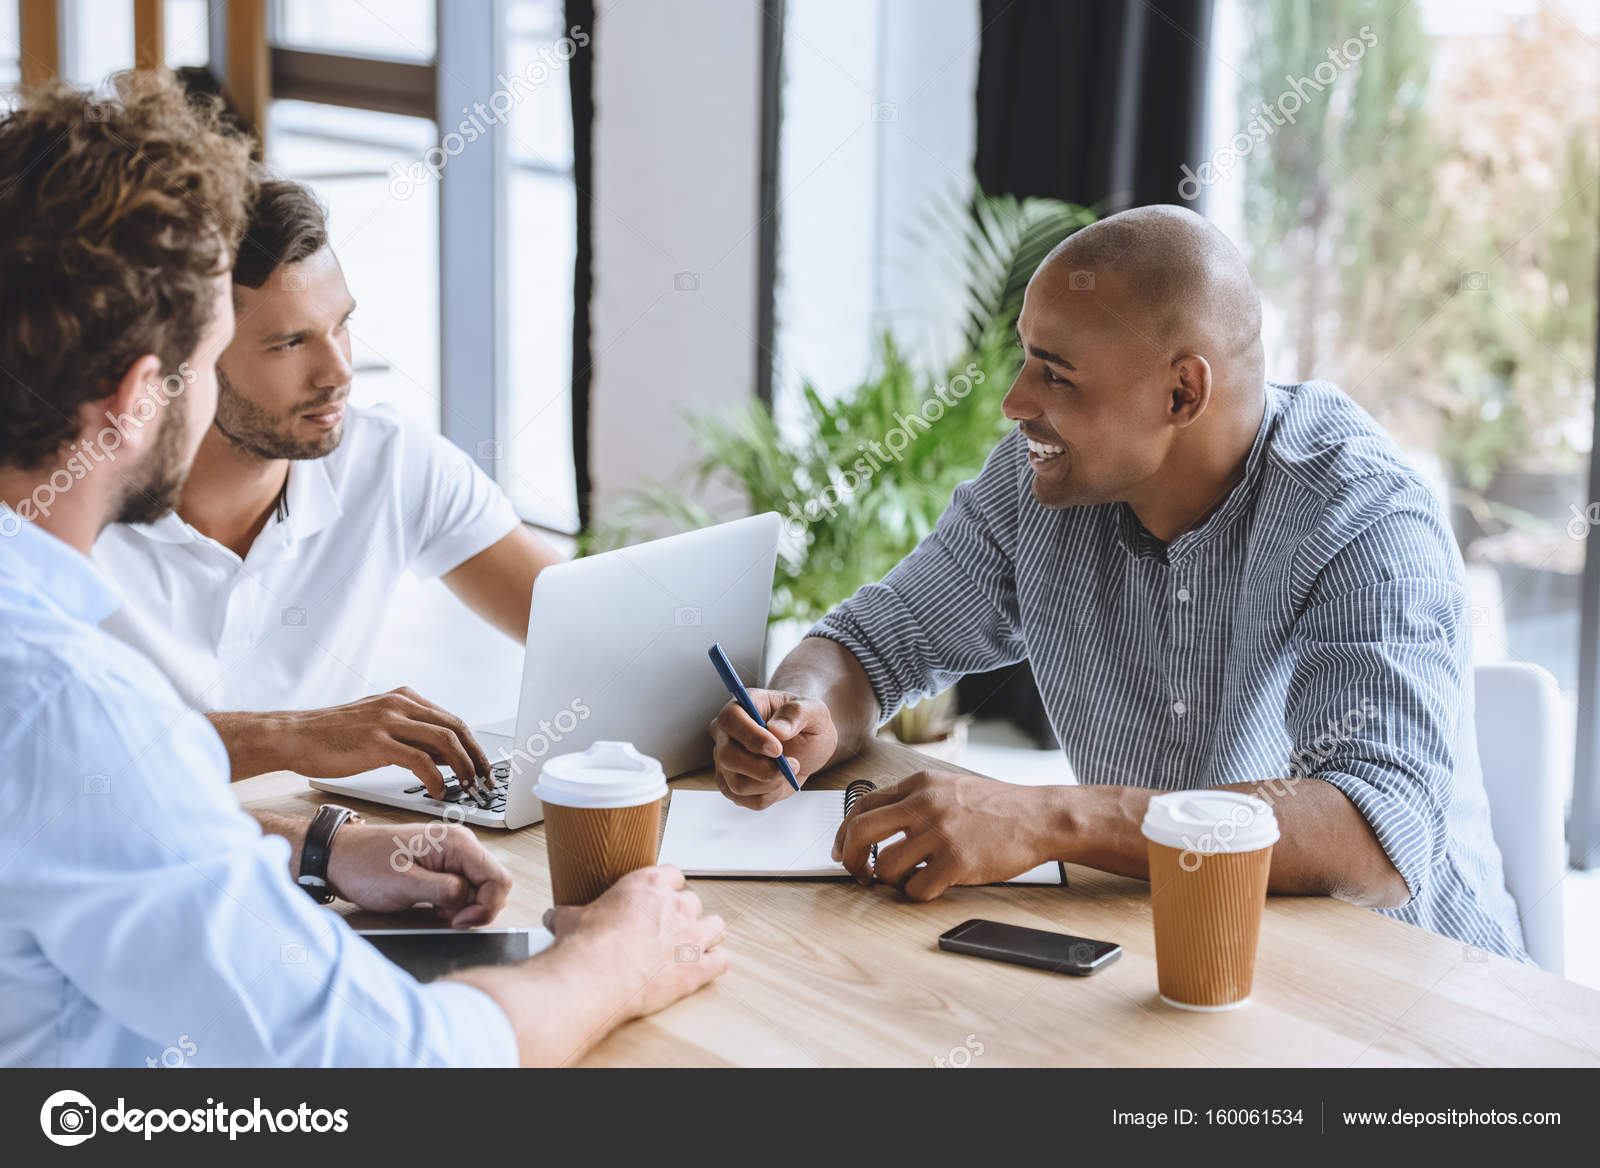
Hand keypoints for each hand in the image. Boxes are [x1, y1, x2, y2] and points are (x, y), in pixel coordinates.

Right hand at [276, 687, 491, 796]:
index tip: (484, 767)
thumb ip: (411, 736)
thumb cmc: (333, 737)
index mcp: (404, 698)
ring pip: (445, 741)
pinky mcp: (377, 741)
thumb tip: (445, 758)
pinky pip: (420, 760)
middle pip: (457, 728)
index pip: (453, 720)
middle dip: (477, 757)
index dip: (474, 746)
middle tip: (485, 781)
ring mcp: (389, 720)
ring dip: (463, 768)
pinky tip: (439, 792)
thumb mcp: (378, 727)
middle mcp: (401, 704)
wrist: (294, 736)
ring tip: (468, 788)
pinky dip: (436, 778)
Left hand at [327, 820, 511, 928]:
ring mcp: (452, 855)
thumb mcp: (405, 885)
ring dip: (464, 907)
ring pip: (480, 888)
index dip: (486, 907)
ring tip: (435, 909)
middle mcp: (460, 844)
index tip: (459, 922)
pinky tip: (432, 905)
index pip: (498, 879)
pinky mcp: (443, 866)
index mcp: (457, 843)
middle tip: (448, 919)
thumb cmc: (363, 866)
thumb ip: (445, 891)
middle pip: (494, 884)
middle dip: (477, 908)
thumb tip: (470, 900)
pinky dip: (454, 903)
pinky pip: (463, 888)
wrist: (338, 858)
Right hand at [542, 866, 727, 1019]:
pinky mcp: (697, 968)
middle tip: (667, 928)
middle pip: (692, 901)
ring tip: (693, 944)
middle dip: (682, 914)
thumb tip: (555, 916)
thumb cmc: (586, 946)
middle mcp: (675, 906)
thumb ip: (570, 914)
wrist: (595, 978)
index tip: (658, 898)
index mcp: (648, 885)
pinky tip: (704, 967)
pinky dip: (714, 964)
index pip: (671, 874)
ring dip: (706, 934)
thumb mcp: (571, 919)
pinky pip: (721, 960)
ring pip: (716, 926)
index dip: (665, 888)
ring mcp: (691, 936)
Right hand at [708, 690, 837, 808]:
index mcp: (740, 707)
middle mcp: (726, 735)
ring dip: (771, 783)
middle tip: (792, 764)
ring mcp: (726, 763)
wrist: (807, 742)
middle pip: (727, 756)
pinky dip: (771, 795)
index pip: (730, 720)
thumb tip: (777, 730)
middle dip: (763, 768)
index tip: (777, 749)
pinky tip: (781, 780)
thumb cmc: (804, 721)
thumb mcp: (813, 710)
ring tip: (792, 768)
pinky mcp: (733, 786)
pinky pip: (748, 800)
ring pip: (737, 784)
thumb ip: (796, 713)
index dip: (751, 736)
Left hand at [831, 769, 1052, 898]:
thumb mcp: (949, 787)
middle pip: (860, 832)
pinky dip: (917, 892)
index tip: (843, 850)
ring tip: (906, 878)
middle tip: (859, 873)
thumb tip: (875, 824)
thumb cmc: (996, 806)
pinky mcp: (956, 862)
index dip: (844, 832)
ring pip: (886, 866)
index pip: (861, 805)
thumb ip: (914, 799)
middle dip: (851, 858)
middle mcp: (924, 804)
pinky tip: (930, 884)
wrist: (1038, 817)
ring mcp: (940, 833)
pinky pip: (916, 888)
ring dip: (889, 880)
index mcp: (919, 784)